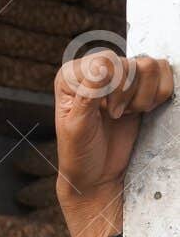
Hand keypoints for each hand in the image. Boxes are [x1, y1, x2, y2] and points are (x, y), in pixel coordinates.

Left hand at [54, 50, 173, 236]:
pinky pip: (163, 74)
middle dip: (127, 96)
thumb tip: (102, 66)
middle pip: (131, 64)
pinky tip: (140, 111)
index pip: (107, 61)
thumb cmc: (79, 154)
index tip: (107, 112)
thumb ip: (88, 96)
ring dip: (143, 97)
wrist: (96, 175)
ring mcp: (120, 76)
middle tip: (115, 116)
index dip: (114, 88)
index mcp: (73, 75)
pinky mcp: (141, 86)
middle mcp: (96, 70)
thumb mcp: (77, 127)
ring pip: (150, 67)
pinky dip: (158, 95)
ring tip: (125, 114)